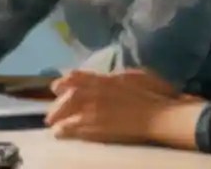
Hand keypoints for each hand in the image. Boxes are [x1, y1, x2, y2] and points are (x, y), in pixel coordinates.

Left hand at [45, 70, 194, 143]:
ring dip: (57, 117)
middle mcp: (92, 91)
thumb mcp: (133, 77)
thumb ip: (114, 78)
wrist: (158, 116)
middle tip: (52, 111)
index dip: (64, 83)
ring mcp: (91, 109)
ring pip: (65, 111)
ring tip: (52, 124)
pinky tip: (59, 133)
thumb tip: (107, 78)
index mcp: (103, 79)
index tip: (57, 87)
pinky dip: (63, 130)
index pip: (75, 77)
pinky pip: (72, 127)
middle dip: (58, 104)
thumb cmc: (152, 96)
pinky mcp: (93, 126)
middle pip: (67, 96)